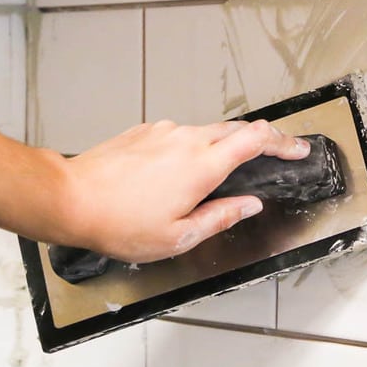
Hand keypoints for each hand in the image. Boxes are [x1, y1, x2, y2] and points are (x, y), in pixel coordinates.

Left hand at [58, 119, 309, 262]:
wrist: (70, 198)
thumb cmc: (119, 223)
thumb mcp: (179, 236)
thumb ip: (221, 216)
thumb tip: (249, 205)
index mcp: (202, 166)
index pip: (255, 140)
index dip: (282, 142)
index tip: (297, 148)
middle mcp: (187, 139)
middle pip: (236, 130)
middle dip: (260, 140)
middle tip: (274, 154)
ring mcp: (164, 131)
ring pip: (206, 131)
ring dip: (222, 146)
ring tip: (222, 172)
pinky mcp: (144, 131)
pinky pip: (180, 135)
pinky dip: (192, 148)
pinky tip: (180, 172)